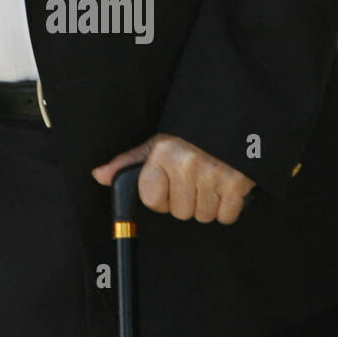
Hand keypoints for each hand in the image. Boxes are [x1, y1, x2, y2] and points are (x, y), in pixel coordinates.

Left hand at [92, 133, 255, 224]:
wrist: (230, 119)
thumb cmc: (190, 136)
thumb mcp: (156, 144)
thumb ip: (127, 163)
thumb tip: (99, 176)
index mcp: (162, 153)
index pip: (151, 199)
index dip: (159, 198)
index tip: (167, 186)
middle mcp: (186, 164)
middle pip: (179, 212)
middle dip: (185, 200)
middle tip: (192, 180)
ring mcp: (213, 174)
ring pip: (202, 216)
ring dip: (206, 204)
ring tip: (208, 181)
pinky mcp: (238, 184)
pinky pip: (225, 217)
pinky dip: (227, 208)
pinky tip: (224, 187)